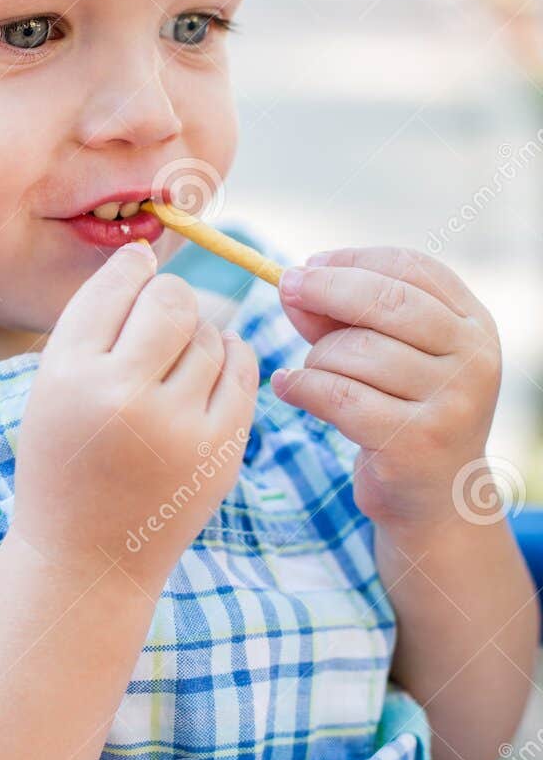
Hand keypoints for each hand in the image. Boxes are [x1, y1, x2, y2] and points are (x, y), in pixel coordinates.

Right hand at [13, 241, 258, 584]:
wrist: (87, 556)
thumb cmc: (65, 459)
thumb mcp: (52, 386)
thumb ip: (93, 322)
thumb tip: (148, 254)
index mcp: (69, 375)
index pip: (119, 283)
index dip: (134, 270)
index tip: (136, 277)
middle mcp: (123, 398)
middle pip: (173, 301)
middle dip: (169, 299)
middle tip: (158, 319)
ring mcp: (178, 429)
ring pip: (211, 335)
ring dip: (197, 335)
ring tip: (172, 362)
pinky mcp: (219, 452)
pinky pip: (243, 370)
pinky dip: (230, 359)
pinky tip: (208, 371)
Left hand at [274, 246, 501, 531]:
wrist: (434, 499)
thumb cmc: (402, 412)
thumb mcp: (386, 356)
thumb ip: (344, 316)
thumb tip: (293, 284)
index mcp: (474, 325)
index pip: (413, 268)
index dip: (355, 259)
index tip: (312, 264)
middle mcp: (473, 359)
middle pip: (386, 301)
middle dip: (326, 289)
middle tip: (286, 288)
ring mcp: (450, 402)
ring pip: (355, 351)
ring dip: (315, 357)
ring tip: (309, 373)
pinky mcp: (414, 441)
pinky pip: (336, 396)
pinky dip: (299, 387)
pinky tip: (287, 388)